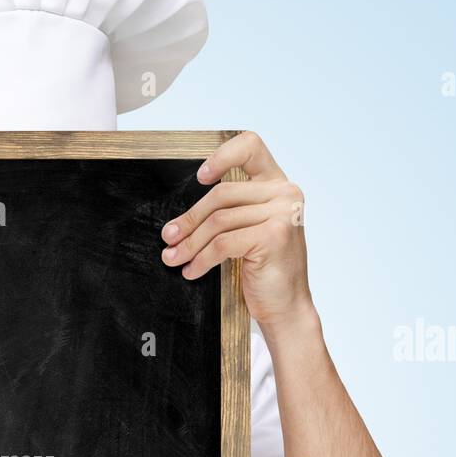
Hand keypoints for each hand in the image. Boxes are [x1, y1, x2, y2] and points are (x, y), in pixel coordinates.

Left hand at [160, 131, 313, 329]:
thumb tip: (178, 221)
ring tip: (174, 258)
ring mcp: (283, 213)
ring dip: (190, 243)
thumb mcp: (247, 234)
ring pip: (219, 221)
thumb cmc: (265, 273)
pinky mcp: (274, 236)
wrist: (286, 310)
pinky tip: (192, 271)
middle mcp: (285, 194)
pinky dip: (202, 259)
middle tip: (169, 238)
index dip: (221, 156)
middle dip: (189, 219)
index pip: (250, 147)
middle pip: (222, 194)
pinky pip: (223, 243)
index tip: (199, 177)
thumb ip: (229, 214)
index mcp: (278, 186)